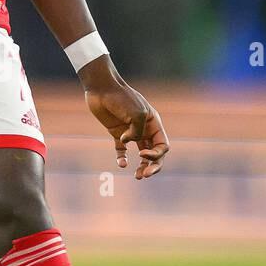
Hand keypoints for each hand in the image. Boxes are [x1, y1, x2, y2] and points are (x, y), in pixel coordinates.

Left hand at [80, 59, 168, 178]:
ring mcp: (131, 132)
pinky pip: (122, 150)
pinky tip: (122, 164)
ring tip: (137, 176)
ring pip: (141, 154)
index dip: (155, 154)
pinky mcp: (116, 133)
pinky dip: (122, 158)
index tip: (141, 152)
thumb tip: (127, 143)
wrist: (102, 89)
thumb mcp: (136, 114)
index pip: (162, 146)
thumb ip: (137, 132)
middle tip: (144, 175)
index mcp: (154, 124)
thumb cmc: (121, 98)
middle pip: (155, 153)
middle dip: (153, 166)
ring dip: (141, 166)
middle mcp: (145, 129)